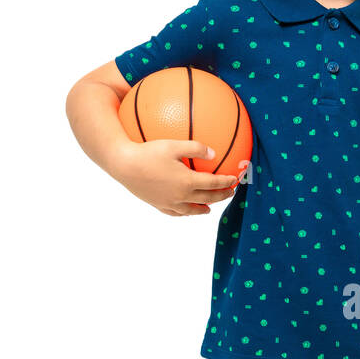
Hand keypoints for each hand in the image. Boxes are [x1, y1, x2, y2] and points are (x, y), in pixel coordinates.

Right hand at [113, 139, 240, 215]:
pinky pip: (175, 213)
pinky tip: (185, 210)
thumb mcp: (173, 145)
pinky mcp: (158, 205)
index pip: (214, 184)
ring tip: (209, 208)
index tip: (235, 180)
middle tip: (230, 193)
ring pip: (192, 210)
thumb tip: (214, 153)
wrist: (124, 166)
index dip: (227, 183)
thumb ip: (196, 147)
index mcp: (187, 182)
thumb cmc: (148, 151)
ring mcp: (169, 203)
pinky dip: (184, 213)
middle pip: (207, 199)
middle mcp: (181, 196)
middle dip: (221, 196)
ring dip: (204, 208)